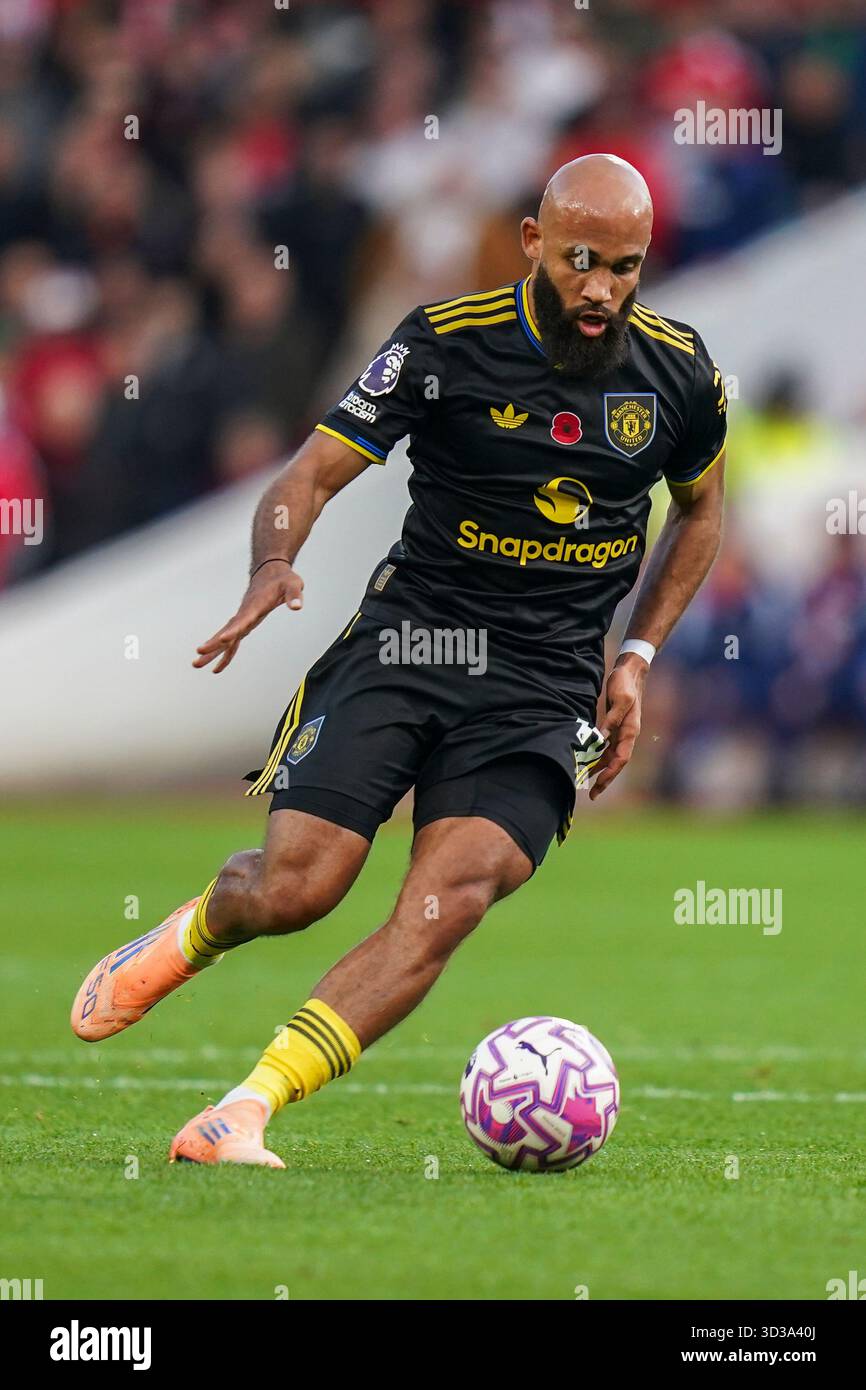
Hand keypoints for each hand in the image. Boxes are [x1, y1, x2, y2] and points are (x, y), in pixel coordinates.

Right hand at [193, 561, 303, 672]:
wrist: (270, 572)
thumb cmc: (283, 579)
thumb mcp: (293, 584)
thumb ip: (294, 595)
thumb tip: (297, 607)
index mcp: (255, 606)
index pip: (243, 620)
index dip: (234, 630)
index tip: (223, 639)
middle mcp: (244, 614)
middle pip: (227, 631)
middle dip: (213, 643)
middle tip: (199, 653)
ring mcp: (242, 619)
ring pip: (225, 638)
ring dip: (212, 651)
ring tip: (196, 664)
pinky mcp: (244, 623)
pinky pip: (233, 642)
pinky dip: (225, 655)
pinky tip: (216, 668)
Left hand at [589, 651, 647, 799]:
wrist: (630, 670)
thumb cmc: (625, 683)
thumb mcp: (619, 699)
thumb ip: (611, 719)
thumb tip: (600, 738)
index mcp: (630, 731)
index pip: (621, 759)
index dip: (610, 773)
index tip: (598, 784)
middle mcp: (627, 735)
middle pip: (615, 763)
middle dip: (604, 779)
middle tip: (591, 794)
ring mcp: (621, 732)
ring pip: (610, 757)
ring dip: (599, 770)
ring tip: (585, 782)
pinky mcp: (614, 726)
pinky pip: (606, 747)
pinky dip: (597, 757)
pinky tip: (587, 762)